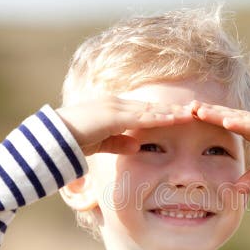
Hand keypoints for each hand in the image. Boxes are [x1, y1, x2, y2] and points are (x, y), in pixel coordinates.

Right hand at [56, 97, 192, 156]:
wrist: (52, 140)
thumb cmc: (72, 142)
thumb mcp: (100, 144)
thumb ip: (118, 143)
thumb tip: (138, 145)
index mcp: (114, 110)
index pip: (145, 110)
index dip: (165, 113)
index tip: (184, 115)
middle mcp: (116, 105)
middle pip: (152, 106)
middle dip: (174, 108)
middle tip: (196, 110)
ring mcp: (115, 108)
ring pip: (150, 109)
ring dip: (172, 111)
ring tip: (193, 113)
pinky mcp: (113, 116)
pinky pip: (142, 117)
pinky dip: (160, 117)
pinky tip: (175, 119)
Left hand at [190, 101, 249, 192]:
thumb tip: (237, 190)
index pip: (229, 123)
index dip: (211, 119)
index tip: (191, 116)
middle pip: (230, 116)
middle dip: (210, 112)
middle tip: (188, 107)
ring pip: (240, 118)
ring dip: (220, 114)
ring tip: (200, 111)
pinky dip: (242, 123)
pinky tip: (227, 121)